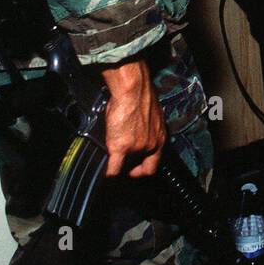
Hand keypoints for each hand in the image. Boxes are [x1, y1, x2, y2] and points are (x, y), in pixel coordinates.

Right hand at [99, 59, 165, 177]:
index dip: (145, 167)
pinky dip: (108, 174)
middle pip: (145, 168)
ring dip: (121, 168)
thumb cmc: (139, 95)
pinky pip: (113, 168)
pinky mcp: (121, 146)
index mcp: (160, 136)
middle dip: (135, 171)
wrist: (133, 89)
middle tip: (127, 171)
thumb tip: (136, 130)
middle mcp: (152, 144)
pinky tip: (104, 175)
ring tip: (114, 165)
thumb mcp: (149, 114)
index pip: (156, 161)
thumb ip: (145, 127)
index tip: (137, 167)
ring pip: (127, 167)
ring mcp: (137, 147)